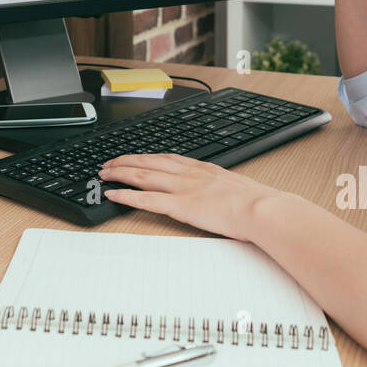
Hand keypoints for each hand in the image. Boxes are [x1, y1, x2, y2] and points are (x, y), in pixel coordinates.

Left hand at [98, 153, 283, 242]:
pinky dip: (126, 196)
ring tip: (105, 173)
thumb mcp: (238, 188)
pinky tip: (113, 195)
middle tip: (109, 163)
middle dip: (126, 161)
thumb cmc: (256, 202)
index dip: (147, 157)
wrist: (262, 208)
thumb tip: (225, 196)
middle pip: (150, 162)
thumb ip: (224, 189)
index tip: (135, 158)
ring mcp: (183, 188)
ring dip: (120, 173)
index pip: (168, 158)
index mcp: (204, 169)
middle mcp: (190, 174)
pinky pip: (146, 199)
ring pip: (143, 175)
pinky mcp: (180, 206)